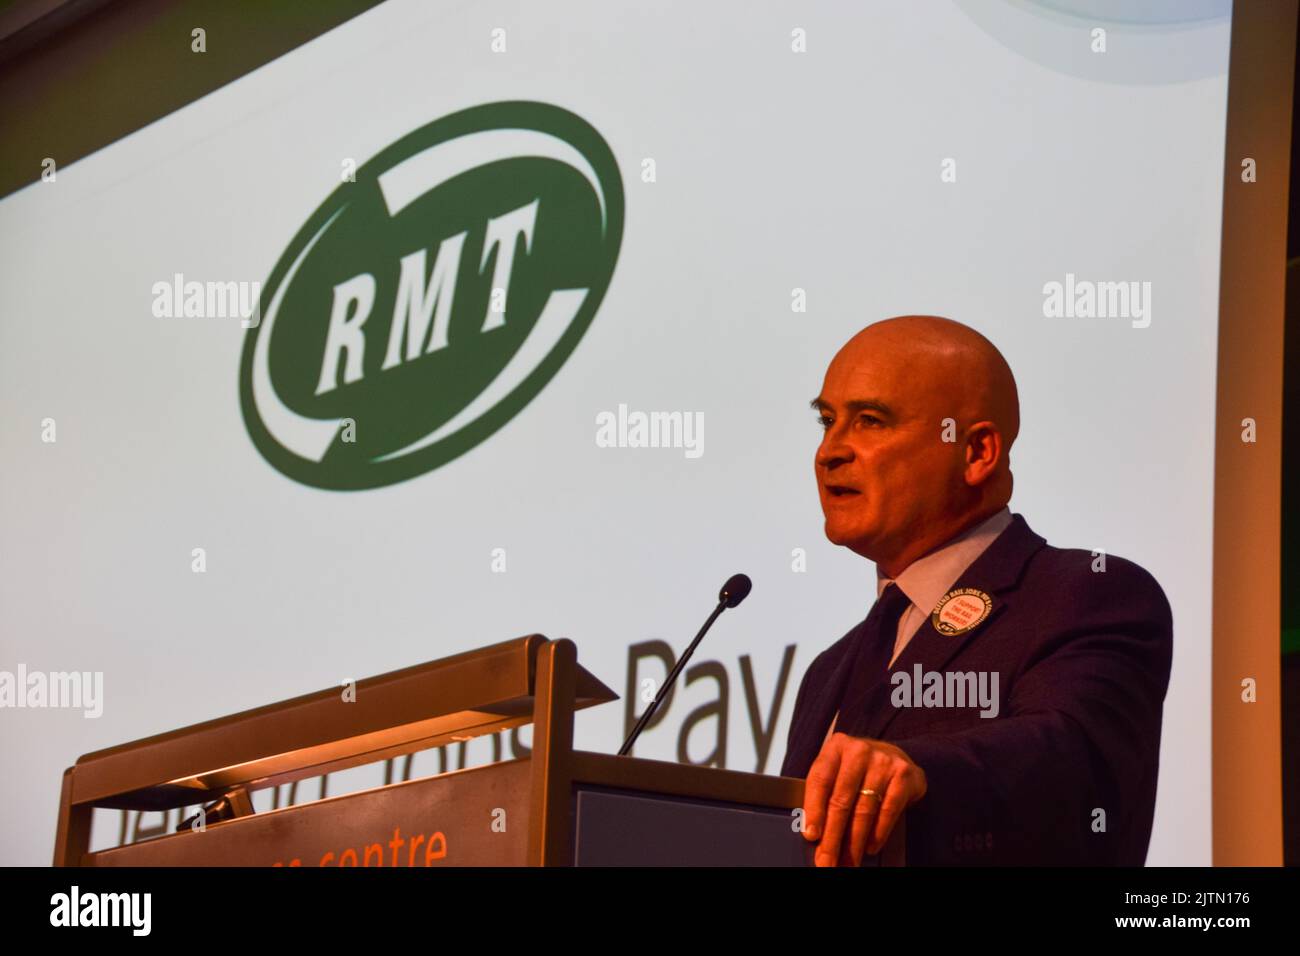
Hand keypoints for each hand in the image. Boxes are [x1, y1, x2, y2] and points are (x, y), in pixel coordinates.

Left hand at [802, 732, 926, 865]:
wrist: (895, 755)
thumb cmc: (858, 768)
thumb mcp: (838, 770)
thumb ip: (824, 794)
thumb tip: (814, 835)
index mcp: (836, 747)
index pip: (820, 780)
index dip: (814, 810)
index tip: (811, 836)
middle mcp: (859, 751)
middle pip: (841, 800)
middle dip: (832, 837)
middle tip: (826, 862)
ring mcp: (883, 761)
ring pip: (864, 810)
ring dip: (854, 842)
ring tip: (849, 862)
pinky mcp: (904, 775)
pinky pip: (888, 811)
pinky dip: (878, 833)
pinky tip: (870, 847)